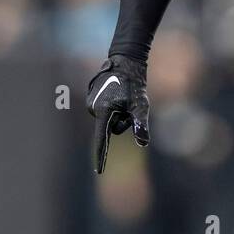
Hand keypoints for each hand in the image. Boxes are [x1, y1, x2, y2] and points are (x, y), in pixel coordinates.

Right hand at [86, 55, 149, 173]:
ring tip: (123, 97)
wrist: (124, 62)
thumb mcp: (141, 105)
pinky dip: (114, 108)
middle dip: (122, 121)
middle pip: (111, 129)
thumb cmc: (134, 84)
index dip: (102, 155)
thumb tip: (143, 142)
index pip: (102, 139)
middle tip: (129, 104)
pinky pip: (106, 114)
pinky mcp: (92, 100)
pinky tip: (118, 94)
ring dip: (119, 114)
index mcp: (103, 111)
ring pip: (109, 121)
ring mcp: (91, 104)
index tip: (100, 171)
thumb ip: (141, 124)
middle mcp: (93, 108)